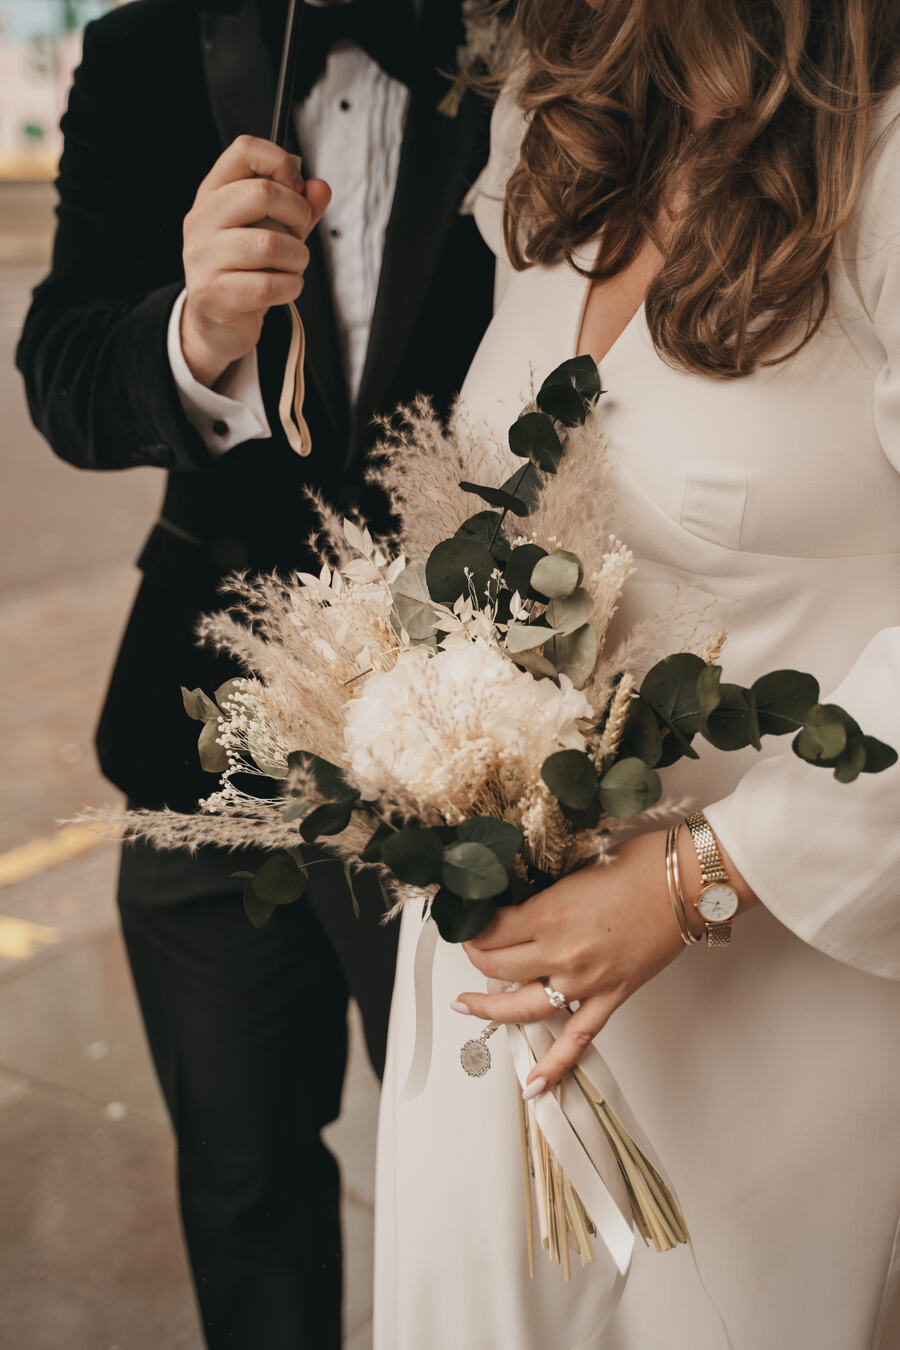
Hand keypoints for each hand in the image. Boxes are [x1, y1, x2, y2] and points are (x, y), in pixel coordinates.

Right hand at [181, 135, 331, 388]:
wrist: (218, 322)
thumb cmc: (246, 270)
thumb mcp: (273, 231)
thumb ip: (298, 208)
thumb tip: (320, 188)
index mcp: (213, 193)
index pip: (245, 150)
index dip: (281, 161)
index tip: (296, 187)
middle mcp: (202, 219)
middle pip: (263, 193)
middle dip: (298, 214)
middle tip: (300, 234)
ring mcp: (202, 256)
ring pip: (270, 244)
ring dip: (297, 258)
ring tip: (293, 267)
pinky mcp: (212, 293)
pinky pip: (268, 285)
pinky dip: (290, 287)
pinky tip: (286, 287)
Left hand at [454, 827, 756, 1094]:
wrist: (689, 880)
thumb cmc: (640, 862)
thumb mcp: (576, 864)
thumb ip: (545, 888)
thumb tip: (515, 895)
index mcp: (548, 914)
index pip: (489, 932)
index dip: (472, 927)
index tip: (468, 920)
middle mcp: (561, 953)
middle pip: (496, 968)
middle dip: (475, 957)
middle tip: (470, 947)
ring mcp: (585, 981)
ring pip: (522, 1007)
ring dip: (489, 1008)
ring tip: (466, 1005)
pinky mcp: (612, 996)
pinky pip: (578, 1037)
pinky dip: (555, 1065)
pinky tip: (533, 1085)